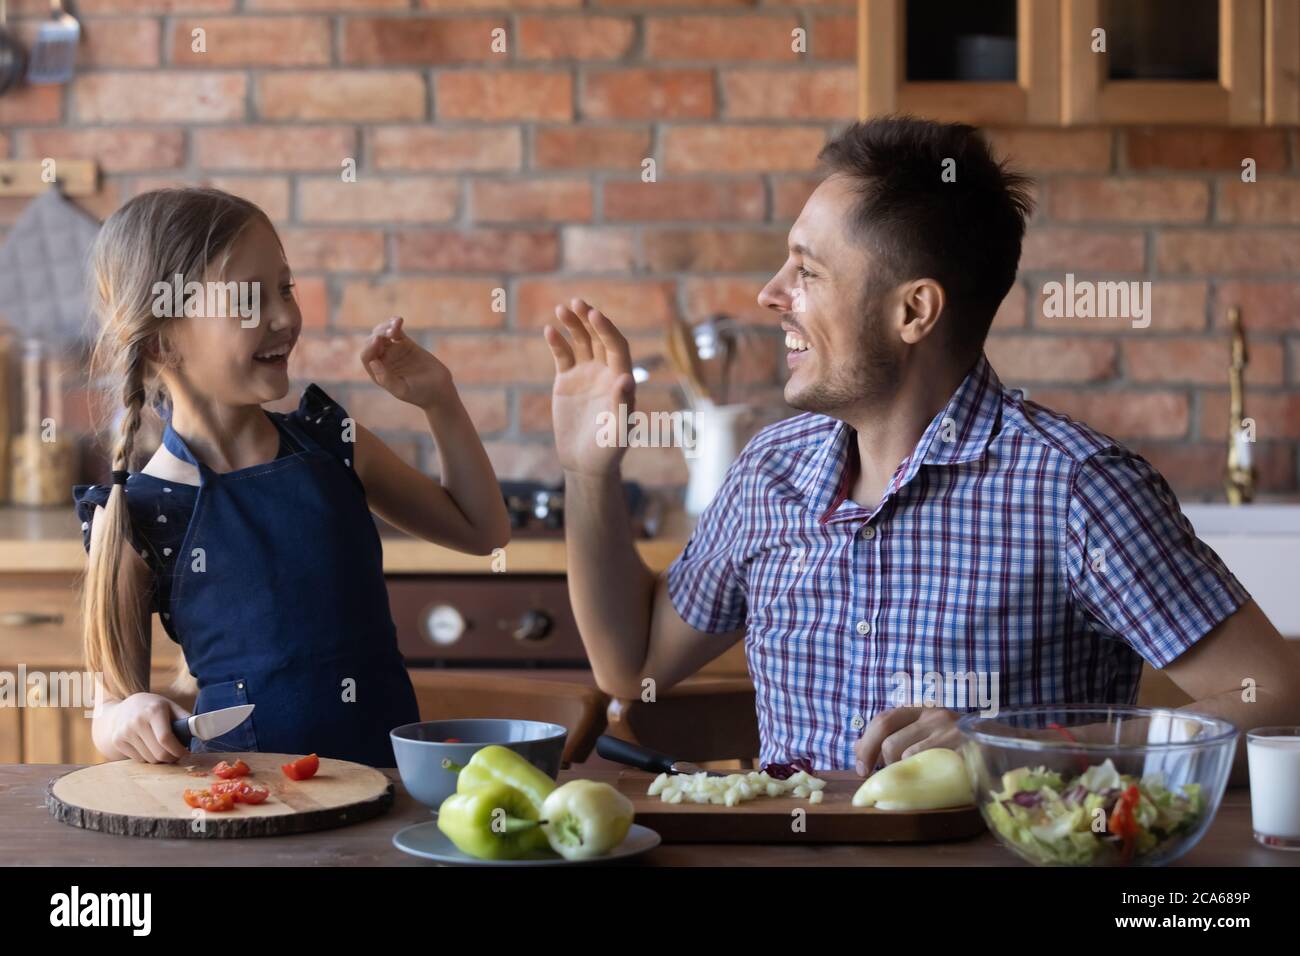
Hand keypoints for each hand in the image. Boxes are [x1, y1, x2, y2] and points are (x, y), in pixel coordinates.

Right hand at [111, 693, 190, 762]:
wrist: (123, 708)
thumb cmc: (153, 708)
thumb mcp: (170, 707)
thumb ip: (185, 719)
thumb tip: (204, 730)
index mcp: (154, 710)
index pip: (166, 739)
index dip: (178, 750)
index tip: (186, 753)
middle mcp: (137, 721)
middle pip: (158, 753)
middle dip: (172, 758)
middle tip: (177, 755)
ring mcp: (124, 732)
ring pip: (149, 759)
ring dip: (161, 759)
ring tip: (164, 750)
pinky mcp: (118, 742)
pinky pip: (139, 760)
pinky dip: (148, 758)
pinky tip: (150, 748)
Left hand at [361, 316, 453, 409]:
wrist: (440, 389)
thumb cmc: (420, 393)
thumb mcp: (402, 390)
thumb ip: (386, 379)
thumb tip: (373, 362)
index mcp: (378, 373)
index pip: (367, 356)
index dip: (370, 347)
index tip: (379, 340)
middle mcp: (383, 360)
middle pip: (372, 342)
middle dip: (379, 335)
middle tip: (391, 333)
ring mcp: (393, 351)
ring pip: (382, 334)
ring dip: (386, 327)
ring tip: (396, 326)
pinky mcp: (405, 343)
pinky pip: (396, 331)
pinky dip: (395, 324)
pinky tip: (399, 320)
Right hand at [543, 298, 635, 479]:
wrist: (585, 463)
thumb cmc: (608, 451)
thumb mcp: (618, 431)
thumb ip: (623, 404)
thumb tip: (626, 378)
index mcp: (621, 379)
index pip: (616, 346)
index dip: (607, 329)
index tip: (594, 314)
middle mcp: (605, 372)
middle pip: (598, 337)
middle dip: (589, 319)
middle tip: (577, 302)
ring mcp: (585, 374)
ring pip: (580, 342)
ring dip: (572, 324)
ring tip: (561, 308)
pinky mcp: (566, 381)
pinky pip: (562, 355)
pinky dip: (557, 342)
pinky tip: (549, 330)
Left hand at [853, 707, 963, 775]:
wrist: (1004, 748)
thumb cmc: (961, 747)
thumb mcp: (928, 736)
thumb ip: (897, 737)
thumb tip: (858, 749)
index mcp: (922, 710)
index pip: (883, 720)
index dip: (865, 743)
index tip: (860, 767)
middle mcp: (932, 713)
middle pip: (886, 731)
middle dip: (871, 755)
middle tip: (869, 775)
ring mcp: (946, 727)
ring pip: (900, 749)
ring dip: (896, 769)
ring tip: (906, 777)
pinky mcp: (958, 743)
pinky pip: (921, 759)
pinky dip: (915, 772)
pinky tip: (922, 777)